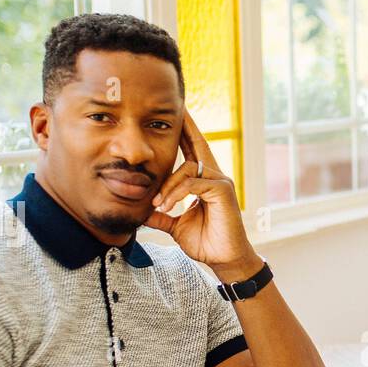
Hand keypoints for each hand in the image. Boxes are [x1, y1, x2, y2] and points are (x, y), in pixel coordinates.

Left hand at [146, 111, 259, 279]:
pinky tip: (168, 206)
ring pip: (187, 169)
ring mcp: (221, 181)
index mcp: (204, 181)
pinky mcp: (223, 190)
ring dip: (168, 186)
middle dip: (185, 126)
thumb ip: (162, 215)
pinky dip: (178, 193)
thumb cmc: (205, 242)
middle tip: (176, 107)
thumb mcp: (176, 226)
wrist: (223, 259)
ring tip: (159, 204)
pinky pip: (193, 183)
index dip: (185, 133)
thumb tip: (143, 210)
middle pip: (197, 145)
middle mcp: (214, 176)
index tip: (175, 115)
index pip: (193, 151)